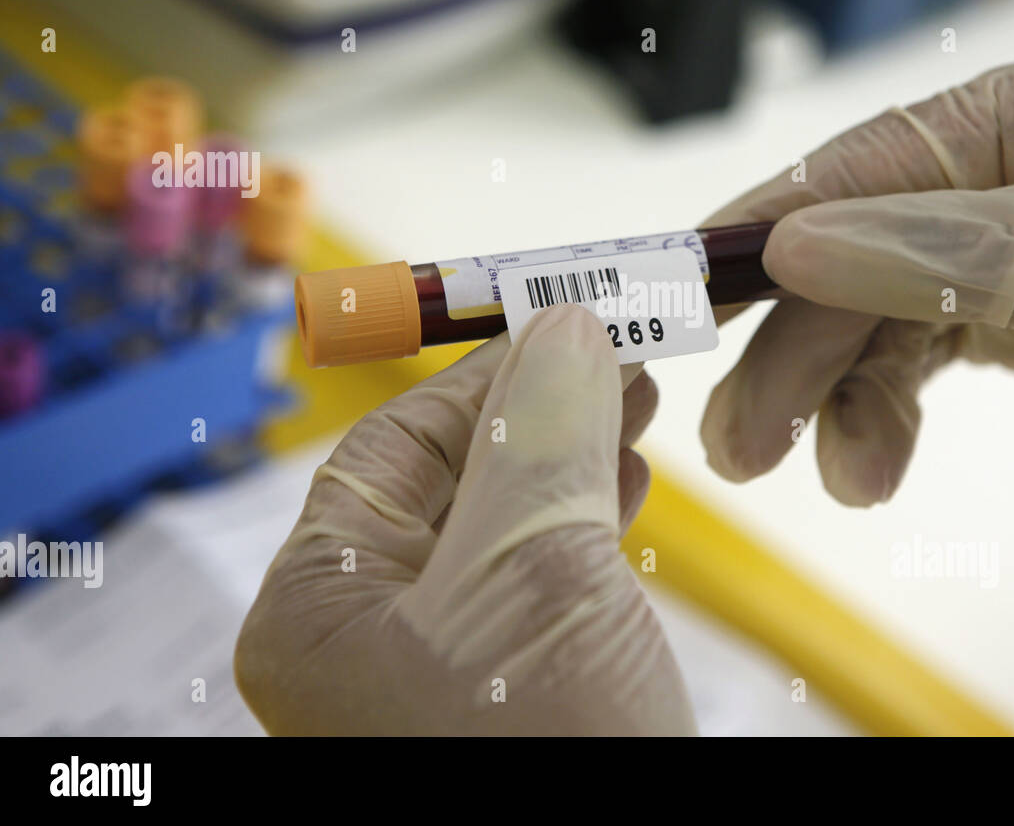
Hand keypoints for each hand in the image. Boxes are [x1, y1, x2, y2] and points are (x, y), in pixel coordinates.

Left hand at [236, 305, 695, 733]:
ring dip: (568, 456)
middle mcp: (365, 639)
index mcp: (321, 608)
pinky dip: (581, 522)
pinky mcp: (511, 694)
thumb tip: (562, 326)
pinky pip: (535, 582)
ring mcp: (439, 672)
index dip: (482, 375)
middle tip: (615, 352)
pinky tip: (622, 485)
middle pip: (449, 481)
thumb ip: (539, 436)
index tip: (562, 320)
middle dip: (537, 410)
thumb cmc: (545, 749)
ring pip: (500, 527)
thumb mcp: (534, 569)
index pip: (394, 448)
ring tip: (634, 405)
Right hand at [702, 44, 1013, 506]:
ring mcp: (998, 243)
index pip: (853, 172)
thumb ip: (928, 252)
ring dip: (833, 398)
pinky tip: (872, 462)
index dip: (757, 238)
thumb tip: (788, 246)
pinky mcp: (1006, 312)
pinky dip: (880, 411)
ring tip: (828, 474)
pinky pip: (907, 356)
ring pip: (867, 317)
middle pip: (847, 257)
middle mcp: (998, 168)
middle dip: (793, 354)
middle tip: (742, 444)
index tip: (680, 298)